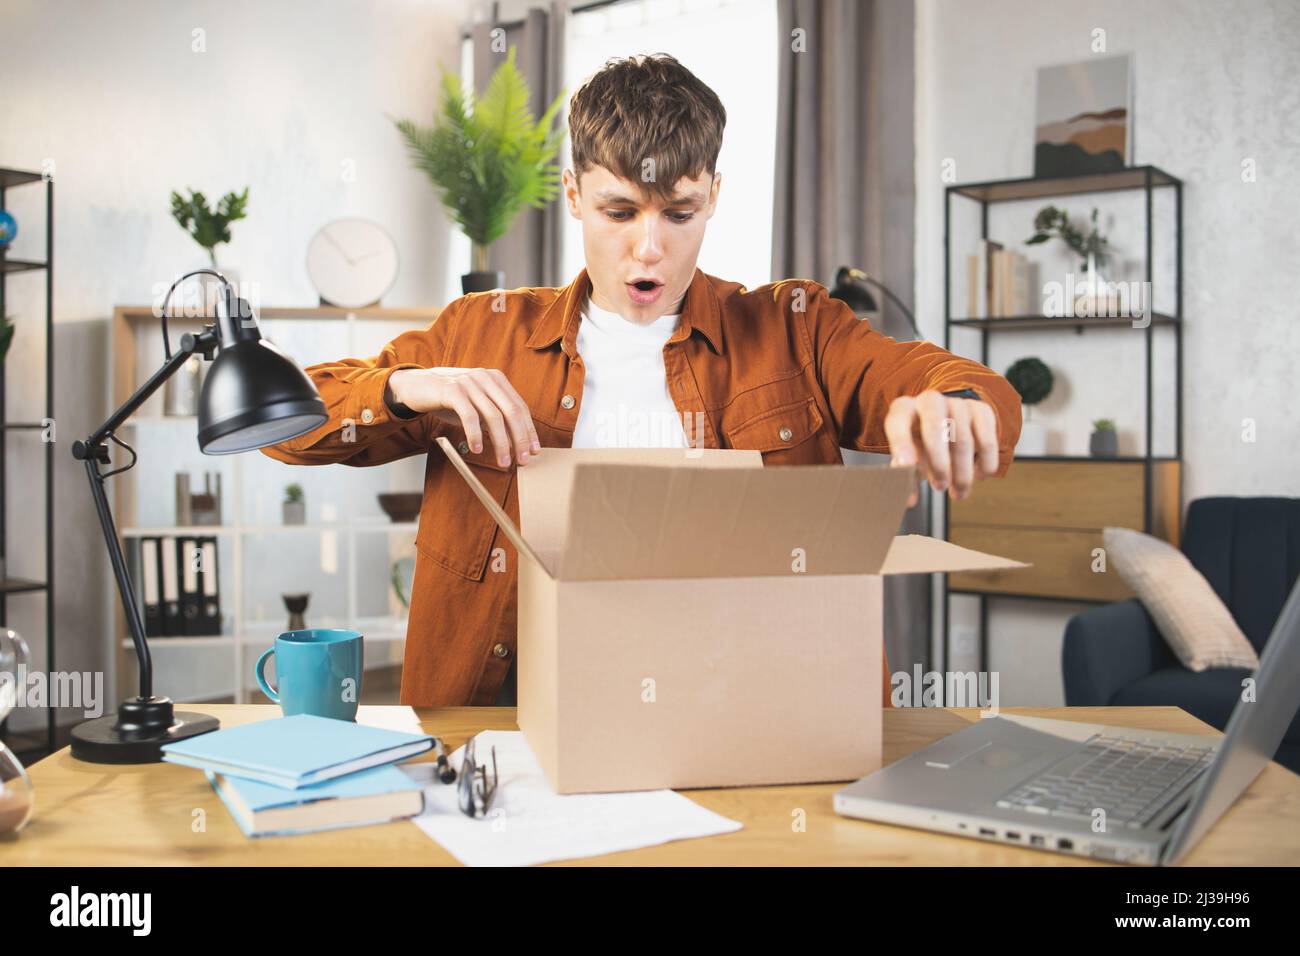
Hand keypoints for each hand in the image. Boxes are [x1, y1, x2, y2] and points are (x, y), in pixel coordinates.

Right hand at [388, 367, 540, 466]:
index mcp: (496, 379)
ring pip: (493, 416)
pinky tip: (477, 449)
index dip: (529, 430)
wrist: (416, 386)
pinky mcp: (452, 390)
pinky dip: (476, 435)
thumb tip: (516, 444)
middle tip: (522, 460)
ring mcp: (469, 382)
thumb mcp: (476, 406)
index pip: (520, 407)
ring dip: (501, 443)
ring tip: (503, 461)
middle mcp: (485, 378)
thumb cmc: (450, 400)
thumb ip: (494, 418)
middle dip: (520, 439)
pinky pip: (469, 416)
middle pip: (512, 412)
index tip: (534, 451)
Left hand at [884, 391, 998, 505]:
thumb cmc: (921, 444)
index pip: (898, 421)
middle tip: (940, 487)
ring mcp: (957, 403)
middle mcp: (930, 401)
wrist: (949, 423)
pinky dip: (985, 462)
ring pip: (964, 439)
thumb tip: (910, 500)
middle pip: (935, 425)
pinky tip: (980, 476)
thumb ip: (906, 477)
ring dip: (962, 472)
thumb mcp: (910, 458)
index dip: (901, 442)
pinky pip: (987, 439)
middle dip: (939, 462)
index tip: (906, 466)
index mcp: (904, 410)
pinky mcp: (981, 410)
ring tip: (959, 492)